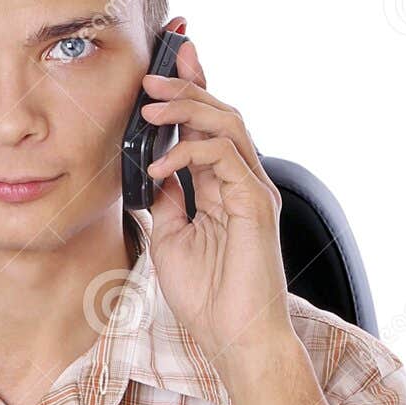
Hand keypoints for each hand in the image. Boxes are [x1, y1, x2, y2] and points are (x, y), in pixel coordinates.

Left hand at [139, 37, 295, 377]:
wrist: (234, 337)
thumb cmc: (207, 297)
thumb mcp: (170, 237)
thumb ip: (166, 199)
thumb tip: (152, 168)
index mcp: (223, 187)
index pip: (208, 128)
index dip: (192, 92)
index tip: (164, 67)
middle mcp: (243, 181)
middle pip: (220, 114)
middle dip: (187, 86)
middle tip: (150, 76)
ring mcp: (253, 189)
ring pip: (227, 124)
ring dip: (186, 108)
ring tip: (149, 106)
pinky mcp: (256, 202)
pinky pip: (223, 157)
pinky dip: (187, 153)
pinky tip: (159, 167)